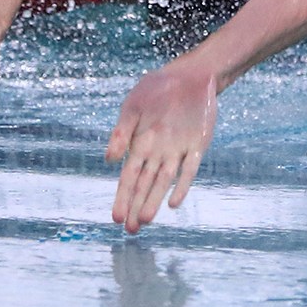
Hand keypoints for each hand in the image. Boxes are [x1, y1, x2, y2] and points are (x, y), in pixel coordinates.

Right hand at [107, 61, 218, 232]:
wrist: (188, 76)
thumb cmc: (155, 90)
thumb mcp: (133, 106)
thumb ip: (121, 132)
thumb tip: (108, 160)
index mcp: (139, 144)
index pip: (128, 178)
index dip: (122, 198)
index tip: (115, 218)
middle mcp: (157, 153)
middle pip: (145, 185)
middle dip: (135, 207)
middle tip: (130, 230)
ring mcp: (177, 151)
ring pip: (164, 182)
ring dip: (155, 201)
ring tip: (146, 221)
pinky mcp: (197, 146)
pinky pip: (189, 169)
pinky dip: (182, 185)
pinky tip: (174, 203)